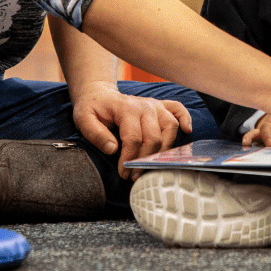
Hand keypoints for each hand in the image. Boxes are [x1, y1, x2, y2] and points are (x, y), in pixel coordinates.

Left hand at [71, 82, 191, 179]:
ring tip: (153, 165)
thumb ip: (95, 134)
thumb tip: (112, 149)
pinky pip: (177, 108)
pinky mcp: (160, 105)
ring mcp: (154, 105)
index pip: (134, 137)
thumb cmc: (92, 109)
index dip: (129, 159)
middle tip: (135, 176)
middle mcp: (144, 105)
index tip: (123, 174)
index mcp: (126, 108)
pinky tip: (187, 130)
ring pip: (170, 127)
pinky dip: (185, 118)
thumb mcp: (84, 120)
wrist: (99, 94)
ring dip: (165, 149)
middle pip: (154, 137)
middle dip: (146, 160)